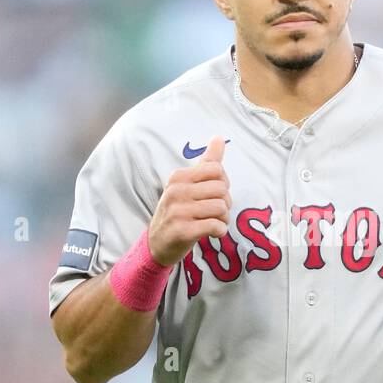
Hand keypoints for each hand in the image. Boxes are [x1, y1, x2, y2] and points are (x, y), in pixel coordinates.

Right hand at [148, 135, 231, 266]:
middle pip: (221, 189)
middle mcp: (176, 191)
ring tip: (215, 222)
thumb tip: (218, 138)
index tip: (215, 194)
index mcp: (178, 177)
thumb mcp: (187, 185)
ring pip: (221, 207)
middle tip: (217, 211)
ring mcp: (178, 212)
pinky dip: (220, 230)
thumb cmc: (178, 211)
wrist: (156, 244)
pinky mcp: (183, 231)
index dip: (223, 183)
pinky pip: (215, 226)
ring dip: (224, 218)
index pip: (216, 170)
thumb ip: (206, 163)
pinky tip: (214, 232)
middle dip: (226, 202)